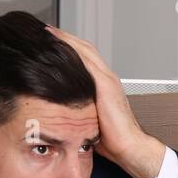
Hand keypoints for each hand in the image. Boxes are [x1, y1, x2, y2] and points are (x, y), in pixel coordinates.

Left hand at [44, 24, 164, 177]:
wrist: (130, 146)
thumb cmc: (113, 138)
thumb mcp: (91, 119)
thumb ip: (80, 109)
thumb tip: (61, 111)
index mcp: (104, 85)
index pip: (85, 58)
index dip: (69, 47)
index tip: (52, 42)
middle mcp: (107, 78)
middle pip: (85, 49)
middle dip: (66, 38)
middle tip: (47, 30)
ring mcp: (107, 79)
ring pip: (85, 50)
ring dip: (67, 39)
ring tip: (49, 32)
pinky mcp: (105, 85)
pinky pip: (87, 61)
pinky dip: (72, 50)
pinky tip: (59, 45)